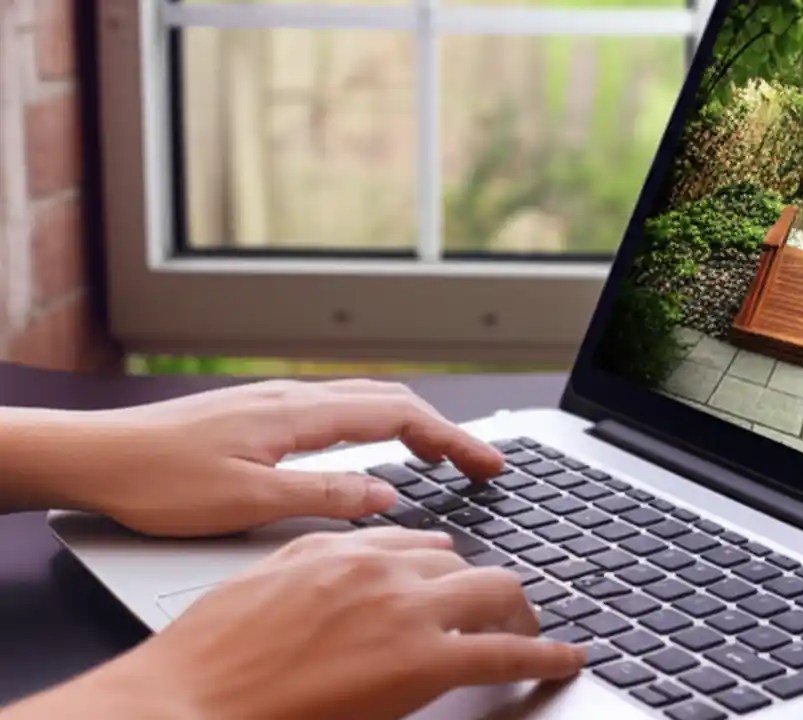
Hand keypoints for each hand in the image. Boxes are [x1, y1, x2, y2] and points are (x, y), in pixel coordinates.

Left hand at [0, 379, 504, 535]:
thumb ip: (325, 496)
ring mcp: (278, 401)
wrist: (95, 454)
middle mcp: (295, 397)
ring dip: (414, 424)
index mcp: (300, 415)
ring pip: (366, 401)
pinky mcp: (262, 413)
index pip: (399, 416)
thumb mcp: (249, 502)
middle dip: (446, 429)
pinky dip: (377, 426)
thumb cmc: (159, 479)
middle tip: (482, 462)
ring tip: (443, 456)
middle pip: (392, 400)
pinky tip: (374, 449)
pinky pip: (339, 410)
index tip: (487, 463)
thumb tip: (386, 495)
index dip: (451, 438)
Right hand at [1, 528, 585, 719]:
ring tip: (533, 635)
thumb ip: (319, 563)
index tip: (460, 583)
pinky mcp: (423, 663)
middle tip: (505, 613)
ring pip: (494, 593)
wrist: (187, 702)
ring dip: (519, 614)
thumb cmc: (211, 656)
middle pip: (466, 566)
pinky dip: (545, 653)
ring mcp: (406, 613)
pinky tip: (568, 659)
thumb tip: (358, 560)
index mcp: (344, 549)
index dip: (447, 571)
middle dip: (493, 590)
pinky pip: (504, 650)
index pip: (422, 545)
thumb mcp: (265, 582)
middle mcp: (383, 569)